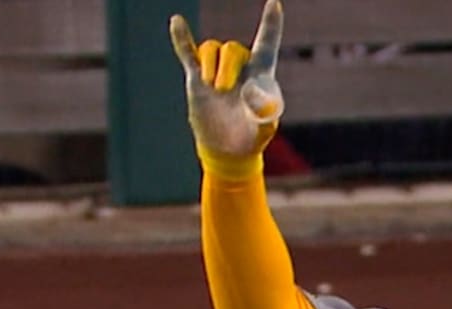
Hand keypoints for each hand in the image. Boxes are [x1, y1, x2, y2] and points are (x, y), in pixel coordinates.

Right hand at [168, 0, 284, 178]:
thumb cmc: (252, 138)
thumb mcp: (263, 129)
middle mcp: (239, 68)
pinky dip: (181, 39)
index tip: (275, 3)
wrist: (228, 151)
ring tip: (212, 87)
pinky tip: (176, 21)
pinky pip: (188, 53)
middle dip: (227, 66)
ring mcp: (217, 72)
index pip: (267, 44)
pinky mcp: (198, 79)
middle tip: (223, 90)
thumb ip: (264, 113)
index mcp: (261, 75)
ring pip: (211, 49)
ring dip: (210, 64)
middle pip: (232, 49)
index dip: (271, 24)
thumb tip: (254, 93)